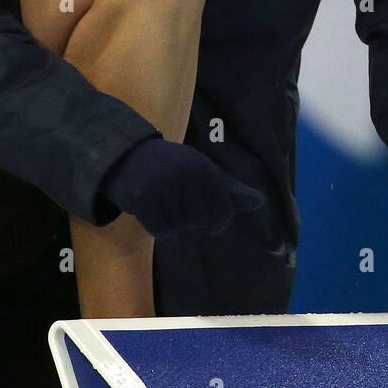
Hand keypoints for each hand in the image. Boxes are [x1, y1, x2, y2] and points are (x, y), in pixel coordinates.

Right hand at [99, 136, 266, 240]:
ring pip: (181, 228)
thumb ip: (229, 190)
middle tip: (178, 205)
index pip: (223, 211)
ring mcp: (164, 186)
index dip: (216, 221)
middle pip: (201, 222)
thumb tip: (260, 202)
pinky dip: (158, 228)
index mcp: (204, 168)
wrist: (127, 156)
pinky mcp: (143, 199)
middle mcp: (186, 175)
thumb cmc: (173, 167)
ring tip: (164, 203)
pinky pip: (161, 231)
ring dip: (172, 223)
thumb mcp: (203, 173)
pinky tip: (152, 212)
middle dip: (191, 220)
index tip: (206, 218)